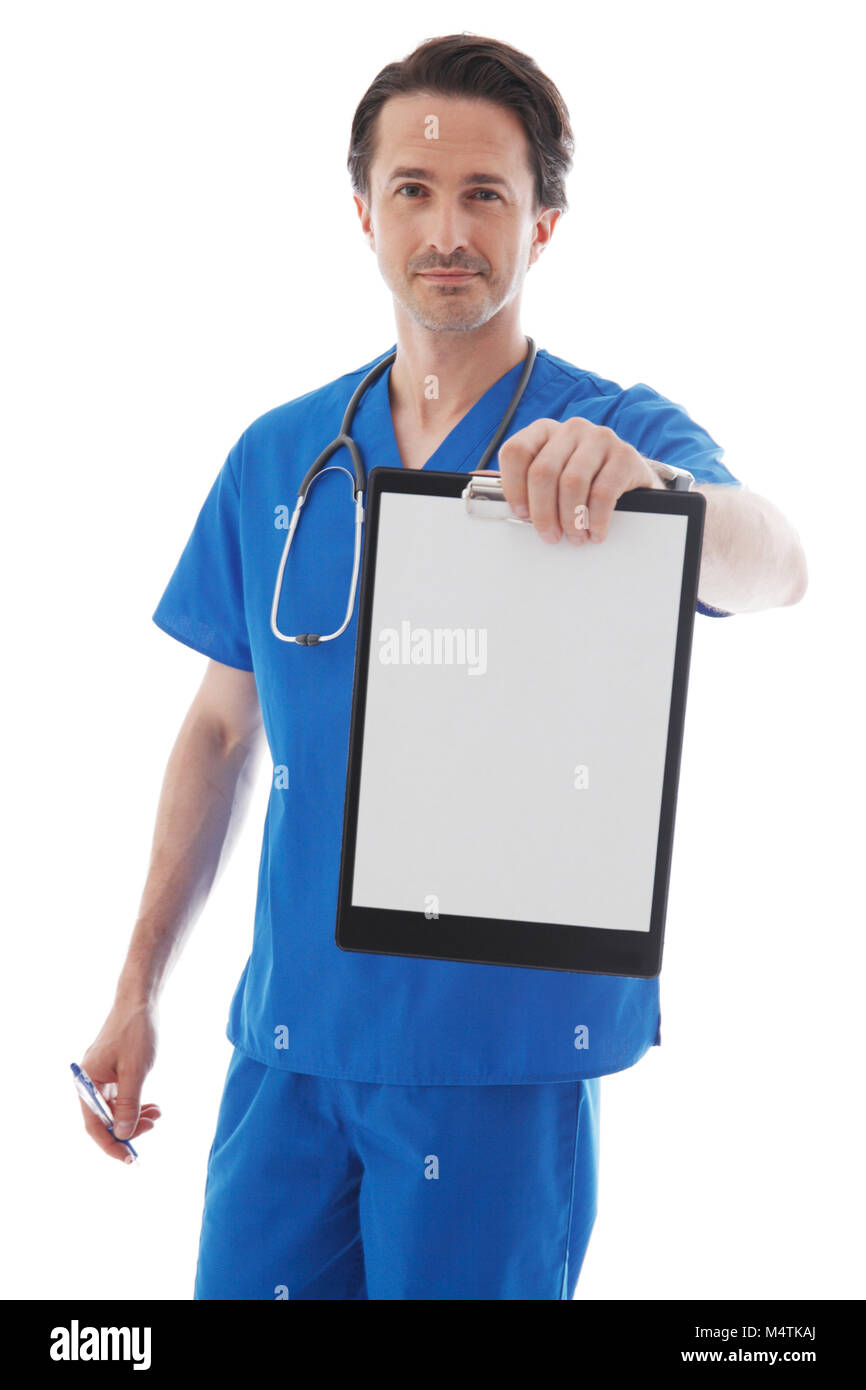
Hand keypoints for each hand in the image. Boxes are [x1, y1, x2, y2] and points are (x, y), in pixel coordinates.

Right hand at [78, 1002, 160, 1161]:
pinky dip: (136, 1104)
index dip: (111, 1144)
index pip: (94, 1125)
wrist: (139, 1001)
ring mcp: (100, 1077)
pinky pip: (121, 1097)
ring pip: (115, 1109)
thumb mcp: (135, 1071)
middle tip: (153, 1126)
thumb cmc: (135, 1032)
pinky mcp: (112, 1072)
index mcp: (86, 1082)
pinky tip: (152, 1106)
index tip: (130, 1159)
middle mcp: (89, 1082)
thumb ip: (129, 1104)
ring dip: (136, 1116)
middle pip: (104, 1119)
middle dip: (129, 1128)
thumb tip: (124, 1135)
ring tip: (158, 1114)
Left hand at [494, 416, 663, 544]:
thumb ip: (523, 482)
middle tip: (549, 536)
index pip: (516, 451)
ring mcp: (600, 438)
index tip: (520, 513)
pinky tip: (595, 532)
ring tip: (574, 537)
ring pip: (571, 482)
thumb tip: (483, 487)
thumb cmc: (584, 482)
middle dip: (542, 512)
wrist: (632, 481)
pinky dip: (596, 520)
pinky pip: (603, 492)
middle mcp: (571, 429)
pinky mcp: (625, 455)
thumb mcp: (552, 478)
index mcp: (545, 431)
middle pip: (543, 471)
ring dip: (570, 519)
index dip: (513, 486)